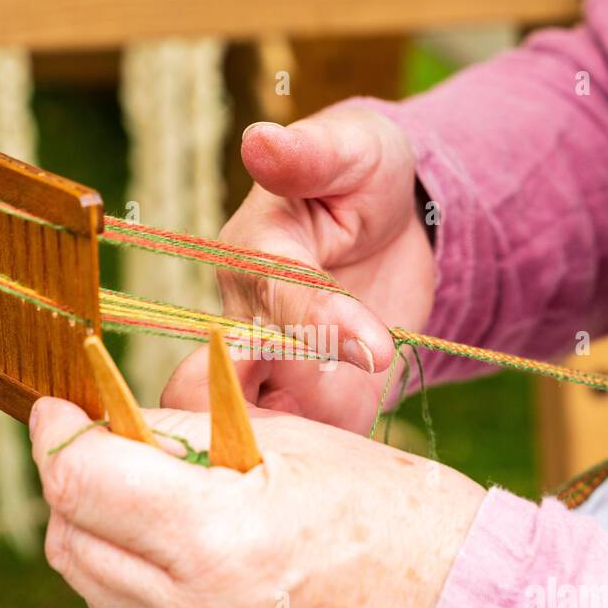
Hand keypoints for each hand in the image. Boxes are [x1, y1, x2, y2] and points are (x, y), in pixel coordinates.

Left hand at [30, 396, 484, 607]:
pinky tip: (190, 582)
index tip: (60, 414)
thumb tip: (104, 426)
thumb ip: (180, 433)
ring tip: (176, 525)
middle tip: (115, 460)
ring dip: (113, 548)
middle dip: (81, 489)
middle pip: (71, 541)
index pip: (81, 479)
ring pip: (94, 595)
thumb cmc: (398, 520)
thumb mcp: (290, 444)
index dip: (60, 433)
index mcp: (220, 539)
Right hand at [161, 106, 435, 433]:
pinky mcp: (321, 405)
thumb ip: (308, 154)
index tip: (376, 345)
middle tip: (322, 418)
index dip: (318, 324)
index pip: (268, 302)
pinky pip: (312, 449)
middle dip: (253, 411)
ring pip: (253, 434)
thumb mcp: (348, 149)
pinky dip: (330, 465)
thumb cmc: (361, 170)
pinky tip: (358, 468)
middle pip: (207, 391)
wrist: (399, 220)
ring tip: (347, 445)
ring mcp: (278, 372)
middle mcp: (246, 324)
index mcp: (248, 258)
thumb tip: (261, 139)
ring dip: (295, 445)